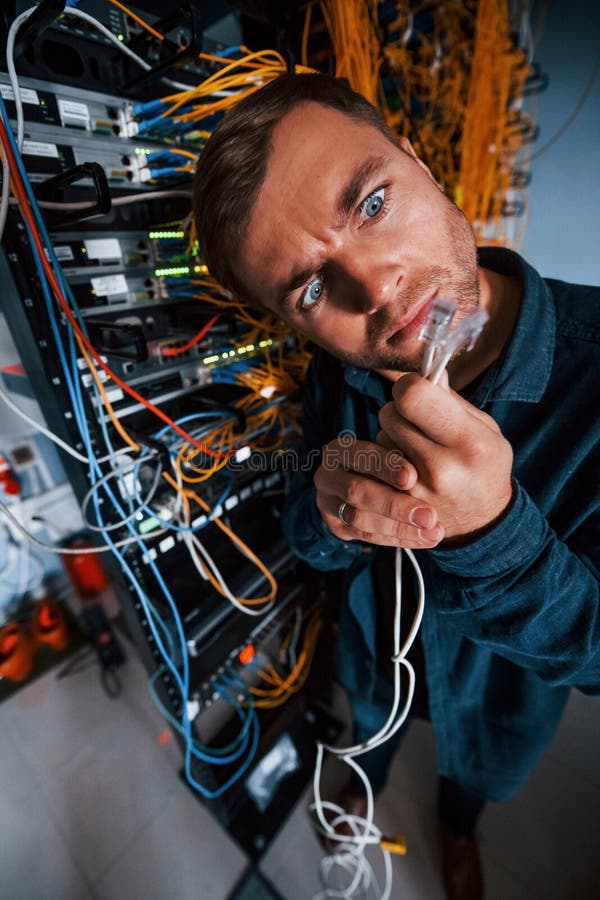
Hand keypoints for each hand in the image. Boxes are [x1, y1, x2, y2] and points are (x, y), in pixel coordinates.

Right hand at [313, 434, 444, 547]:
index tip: (413, 477)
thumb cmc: (387, 461)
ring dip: (400, 528)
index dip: (386, 466)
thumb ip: (405, 454)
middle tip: (429, 516)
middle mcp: (327, 476)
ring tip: (433, 532)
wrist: (366, 485)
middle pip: (356, 492)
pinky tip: (423, 539)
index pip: (360, 456)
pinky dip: (398, 539)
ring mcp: (328, 504)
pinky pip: (367, 536)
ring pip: (360, 519)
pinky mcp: (336, 527)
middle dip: (395, 505)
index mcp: (339, 450)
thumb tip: (431, 461)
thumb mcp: (391, 450)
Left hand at [377, 374, 513, 539]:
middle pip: (390, 414)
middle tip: (417, 422)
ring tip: (417, 451)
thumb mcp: (485, 429)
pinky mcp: (397, 505)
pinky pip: (373, 466)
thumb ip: (452, 400)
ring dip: (391, 437)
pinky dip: (383, 462)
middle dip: (399, 411)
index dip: (410, 386)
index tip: (417, 391)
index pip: (412, 396)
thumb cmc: (485, 466)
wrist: (484, 523)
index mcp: (469, 442)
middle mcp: (441, 468)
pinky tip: (404, 469)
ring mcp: (416, 491)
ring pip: (379, 438)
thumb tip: (426, 371)